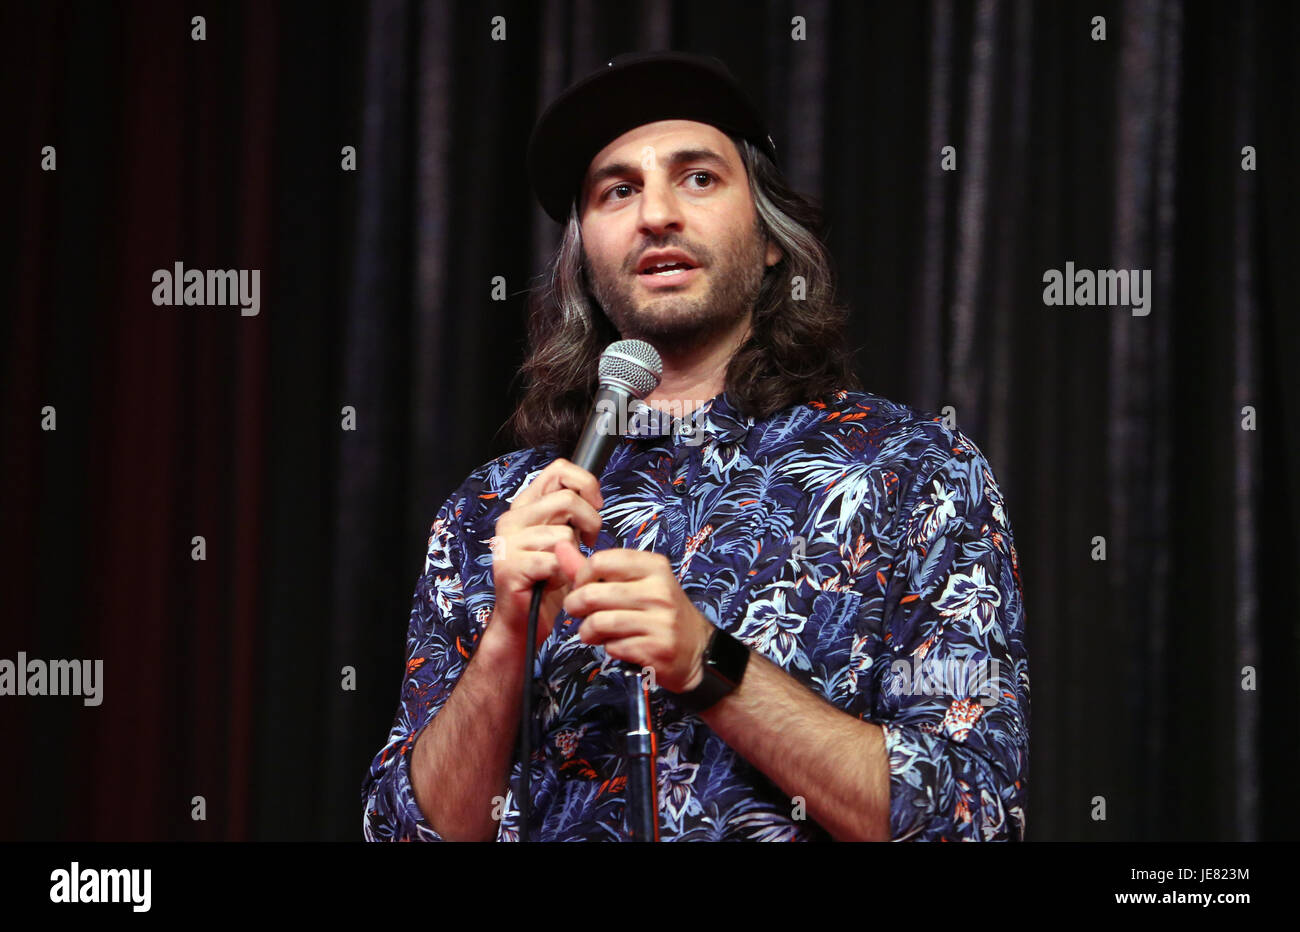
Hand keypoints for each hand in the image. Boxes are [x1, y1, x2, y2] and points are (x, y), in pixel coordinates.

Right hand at [489, 458, 602, 647]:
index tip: (596, 505)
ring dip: (574, 556)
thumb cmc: (548, 579)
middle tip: (589, 542)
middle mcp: (513, 518)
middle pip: (567, 499)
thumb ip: (571, 514)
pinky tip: (553, 583)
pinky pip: (555, 561)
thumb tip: (592, 495)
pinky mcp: (511, 565)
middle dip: (590, 522)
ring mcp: (508, 541)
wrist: (524, 620)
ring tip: (562, 568)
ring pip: (564, 534)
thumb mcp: (564, 538)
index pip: (559, 470)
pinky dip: (563, 575)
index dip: (586, 483)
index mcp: (526, 505)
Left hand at [558, 543, 714, 693]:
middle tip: (579, 613)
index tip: (581, 587)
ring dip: (587, 632)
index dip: (580, 576)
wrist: (697, 649)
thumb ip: (595, 568)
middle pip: (593, 593)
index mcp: (653, 566)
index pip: (600, 561)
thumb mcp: (634, 583)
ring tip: (593, 633)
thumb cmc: (659, 612)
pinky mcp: (657, 648)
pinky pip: (613, 646)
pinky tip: (616, 645)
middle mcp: (659, 590)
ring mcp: (661, 620)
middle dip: (576, 606)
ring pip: (599, 622)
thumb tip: (560, 546)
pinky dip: (608, 648)